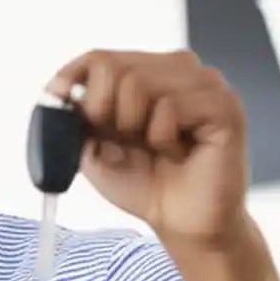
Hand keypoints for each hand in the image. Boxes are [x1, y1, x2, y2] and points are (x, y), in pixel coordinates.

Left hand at [47, 49, 249, 247]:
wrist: (183, 223)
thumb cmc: (145, 185)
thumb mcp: (95, 149)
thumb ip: (78, 118)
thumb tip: (59, 93)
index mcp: (148, 73)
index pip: (100, 56)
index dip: (72, 75)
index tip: (56, 98)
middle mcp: (178, 69)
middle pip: (114, 66)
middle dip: (103, 111)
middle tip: (125, 141)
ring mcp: (205, 83)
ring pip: (139, 82)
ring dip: (134, 127)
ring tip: (156, 148)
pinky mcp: (224, 105)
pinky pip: (170, 106)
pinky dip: (162, 137)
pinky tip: (178, 152)